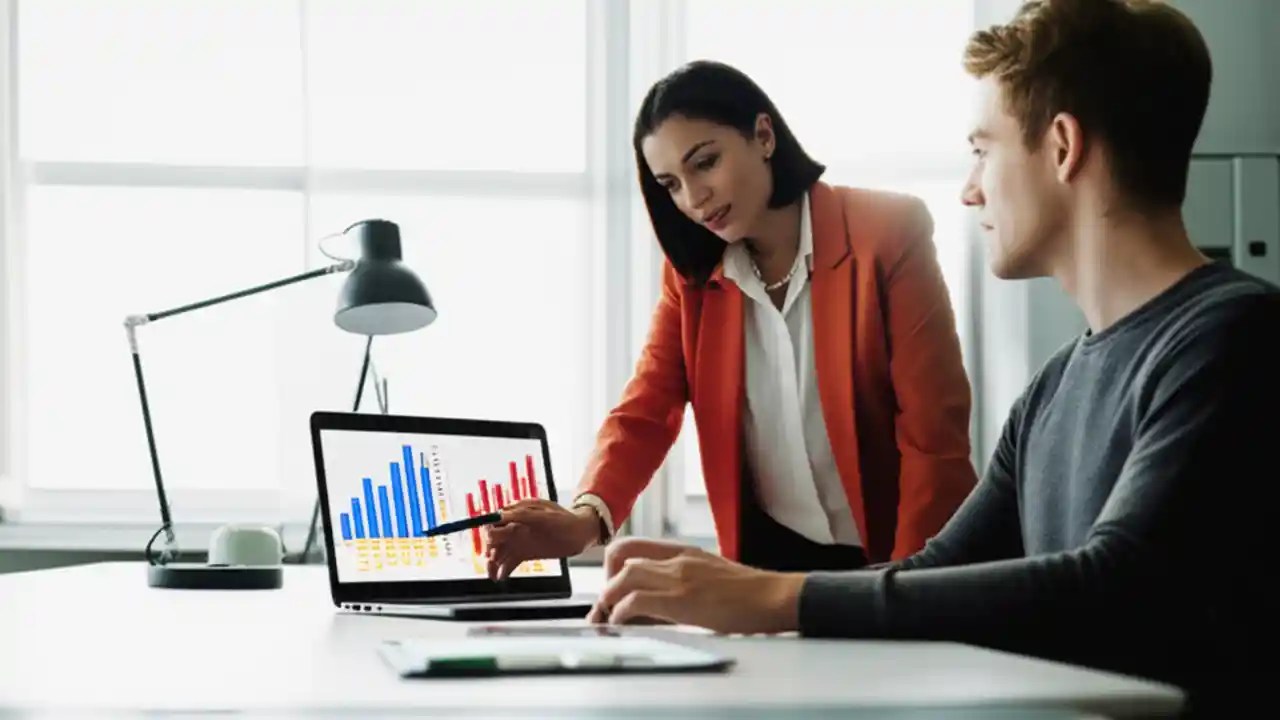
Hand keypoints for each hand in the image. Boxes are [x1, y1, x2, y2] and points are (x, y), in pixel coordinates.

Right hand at [483, 499, 599, 579]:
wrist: (580, 534)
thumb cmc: (563, 519)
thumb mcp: (543, 514)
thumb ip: (521, 515)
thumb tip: (500, 515)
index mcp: (517, 513)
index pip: (495, 520)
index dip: (489, 529)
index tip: (489, 539)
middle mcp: (514, 527)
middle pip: (494, 538)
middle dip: (490, 548)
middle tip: (492, 558)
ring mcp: (519, 541)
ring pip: (499, 552)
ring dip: (493, 563)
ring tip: (492, 575)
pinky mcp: (525, 554)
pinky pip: (510, 562)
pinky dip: (503, 570)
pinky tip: (500, 577)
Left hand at [586, 541, 805, 634]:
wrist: (775, 597)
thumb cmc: (750, 595)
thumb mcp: (711, 578)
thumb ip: (683, 583)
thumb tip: (657, 605)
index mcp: (684, 552)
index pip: (632, 546)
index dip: (613, 567)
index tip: (613, 589)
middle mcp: (678, 559)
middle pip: (620, 556)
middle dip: (606, 582)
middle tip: (608, 607)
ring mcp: (680, 577)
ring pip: (624, 576)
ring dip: (609, 598)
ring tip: (611, 618)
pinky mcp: (682, 599)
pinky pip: (636, 600)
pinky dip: (622, 613)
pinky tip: (625, 625)